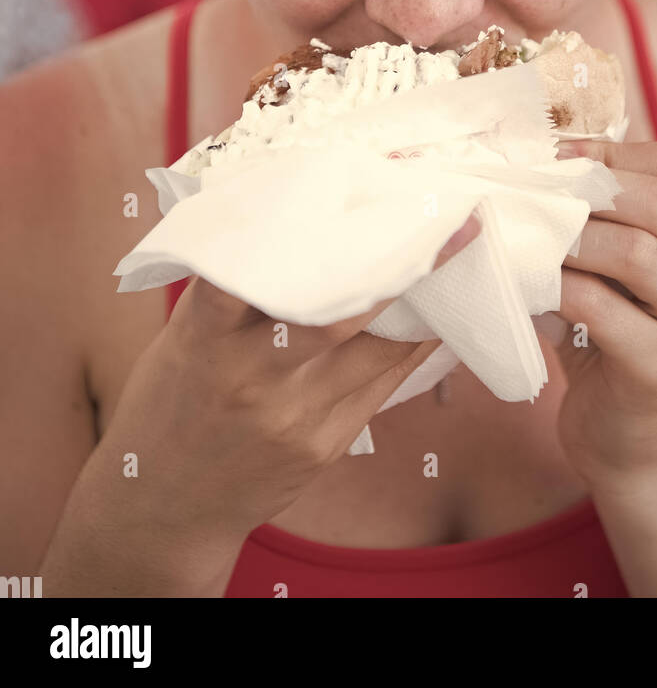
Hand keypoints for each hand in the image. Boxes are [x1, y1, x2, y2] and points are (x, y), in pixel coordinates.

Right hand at [90, 211, 480, 549]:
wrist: (164, 503)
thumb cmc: (172, 401)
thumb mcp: (182, 336)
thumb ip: (231, 288)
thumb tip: (291, 220)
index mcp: (206, 337)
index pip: (250, 272)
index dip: (299, 231)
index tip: (349, 191)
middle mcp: (252, 375)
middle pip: (337, 313)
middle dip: (395, 266)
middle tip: (437, 218)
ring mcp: (293, 416)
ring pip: (376, 350)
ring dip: (421, 303)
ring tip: (454, 255)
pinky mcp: (324, 445)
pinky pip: (383, 386)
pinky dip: (412, 346)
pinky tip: (436, 314)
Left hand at [552, 140, 656, 491]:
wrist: (628, 442)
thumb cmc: (608, 340)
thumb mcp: (609, 270)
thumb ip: (596, 218)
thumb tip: (538, 157)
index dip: (613, 153)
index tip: (554, 153)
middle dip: (591, 190)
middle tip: (534, 189)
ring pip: (636, 253)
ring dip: (570, 238)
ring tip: (526, 232)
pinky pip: (602, 310)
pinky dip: (558, 288)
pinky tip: (528, 284)